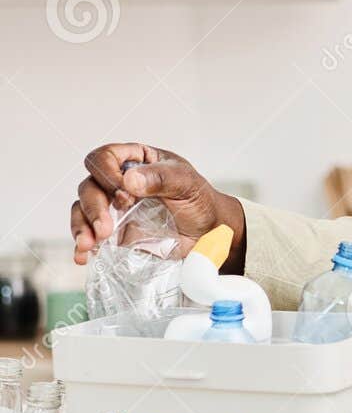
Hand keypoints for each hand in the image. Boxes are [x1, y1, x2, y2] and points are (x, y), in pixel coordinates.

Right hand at [71, 144, 245, 269]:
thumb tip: (129, 179)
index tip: (125, 195)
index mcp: (136, 160)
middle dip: (94, 207)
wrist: (208, 233)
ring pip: (83, 209)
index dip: (107, 174)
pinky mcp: (113, 231)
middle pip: (89, 186)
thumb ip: (160, 178)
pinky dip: (83, 244)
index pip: (105, 157)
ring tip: (89, 244)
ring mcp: (113, 207)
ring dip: (81, 226)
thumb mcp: (187, 183)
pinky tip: (83, 255)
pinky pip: (89, 233)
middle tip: (106, 228)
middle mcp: (118, 181)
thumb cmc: (199, 201)